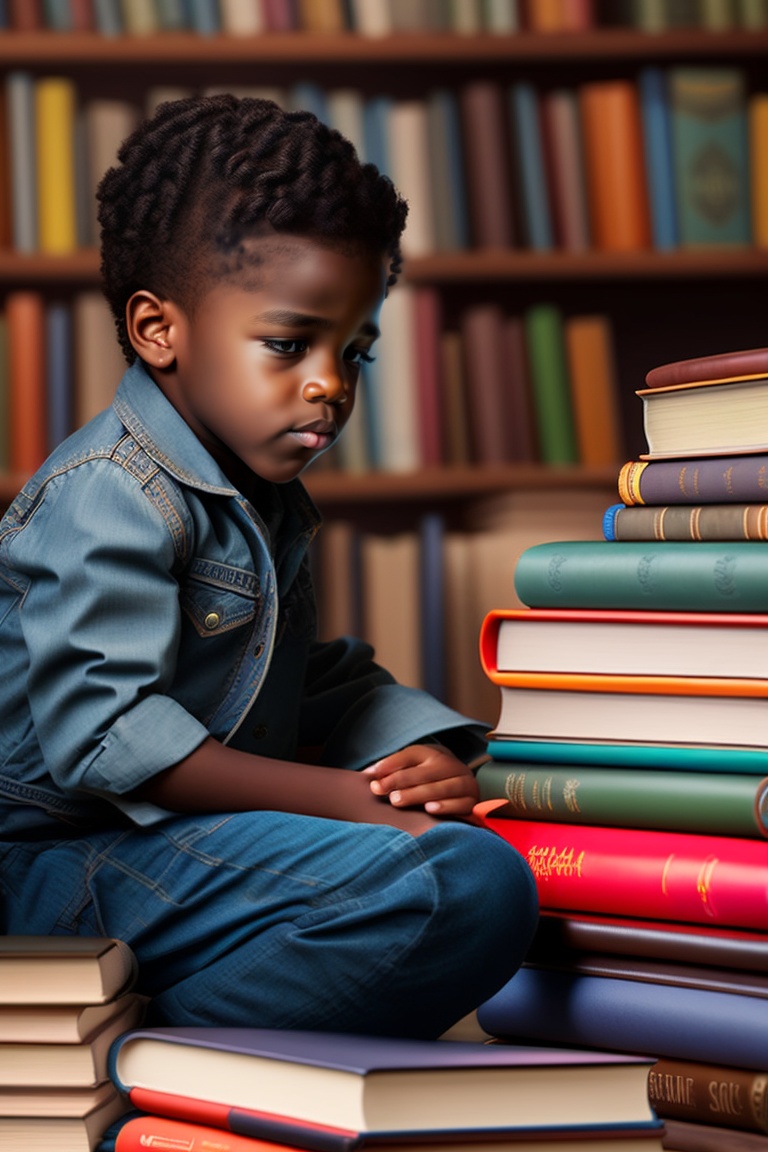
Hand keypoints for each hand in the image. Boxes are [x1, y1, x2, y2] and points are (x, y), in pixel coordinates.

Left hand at [362, 743, 479, 817]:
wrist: (462, 785)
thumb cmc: (427, 779)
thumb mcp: (411, 769)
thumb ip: (390, 771)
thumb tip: (366, 775)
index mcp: (432, 754)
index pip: (410, 756)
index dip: (390, 765)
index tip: (372, 778)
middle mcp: (450, 765)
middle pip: (426, 772)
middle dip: (402, 782)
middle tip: (384, 793)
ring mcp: (464, 781)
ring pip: (443, 787)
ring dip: (420, 794)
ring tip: (398, 800)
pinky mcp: (473, 799)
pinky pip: (461, 803)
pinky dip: (446, 806)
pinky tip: (429, 809)